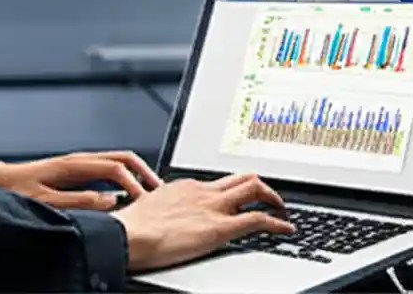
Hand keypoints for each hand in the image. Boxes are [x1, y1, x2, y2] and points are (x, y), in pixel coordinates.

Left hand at [0, 150, 162, 209]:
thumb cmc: (13, 192)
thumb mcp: (46, 202)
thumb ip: (79, 201)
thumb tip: (109, 201)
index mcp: (74, 164)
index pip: (116, 167)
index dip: (134, 183)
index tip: (143, 201)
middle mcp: (78, 160)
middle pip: (122, 157)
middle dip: (143, 172)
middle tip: (158, 190)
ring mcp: (76, 164)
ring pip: (116, 162)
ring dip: (134, 174)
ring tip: (147, 191)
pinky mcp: (74, 171)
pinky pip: (105, 170)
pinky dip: (122, 178)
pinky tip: (124, 193)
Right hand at [111, 172, 296, 271]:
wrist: (127, 234)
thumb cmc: (131, 227)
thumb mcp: (151, 211)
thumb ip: (166, 210)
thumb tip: (165, 220)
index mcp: (186, 187)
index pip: (220, 182)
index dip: (236, 188)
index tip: (241, 195)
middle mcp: (203, 191)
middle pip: (242, 178)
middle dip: (261, 186)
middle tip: (270, 197)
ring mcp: (212, 207)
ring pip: (254, 190)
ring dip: (272, 198)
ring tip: (281, 210)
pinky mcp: (219, 227)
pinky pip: (257, 220)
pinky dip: (276, 223)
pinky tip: (285, 228)